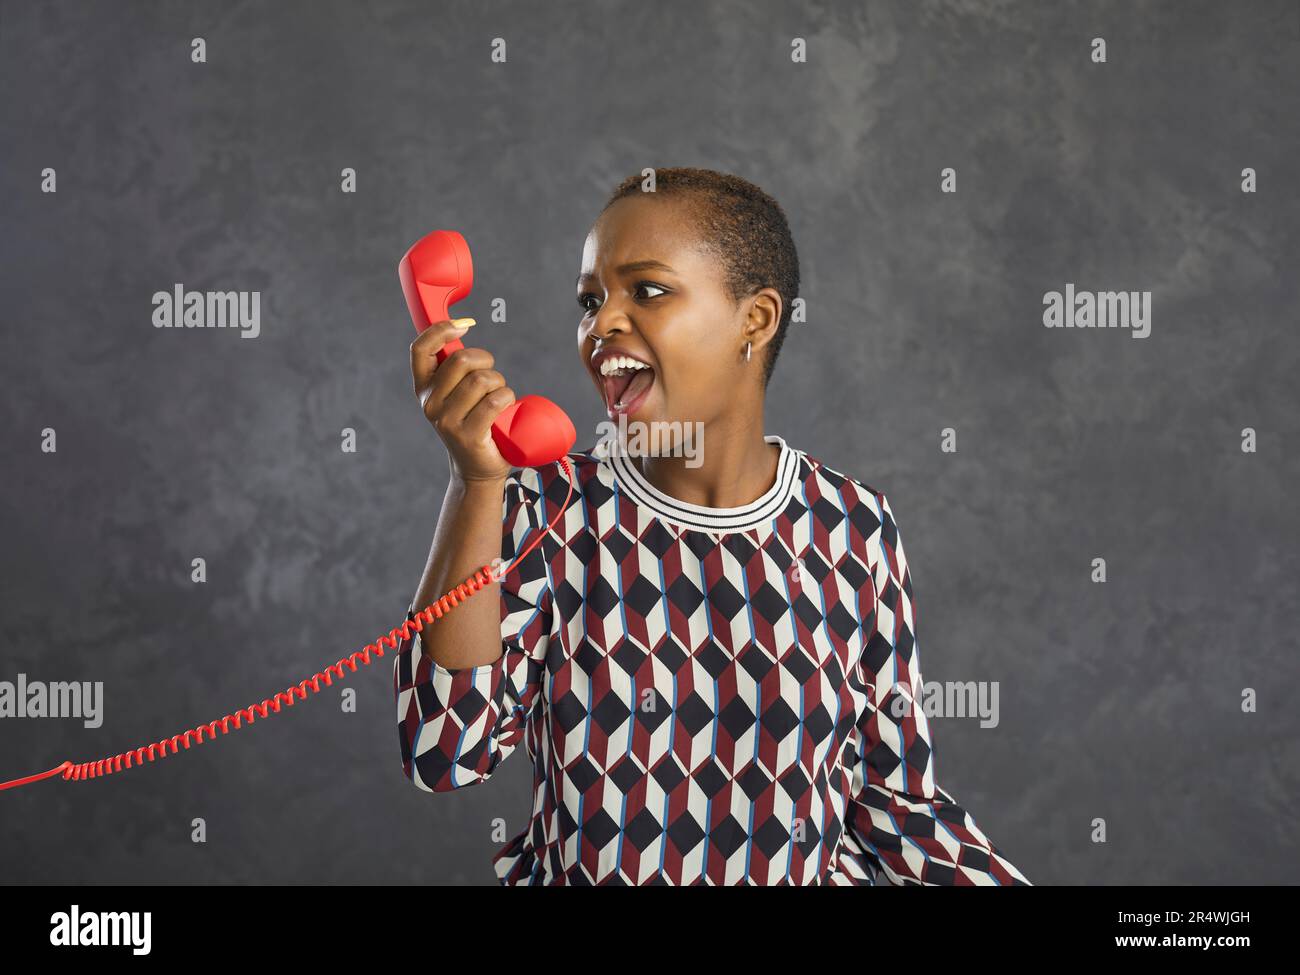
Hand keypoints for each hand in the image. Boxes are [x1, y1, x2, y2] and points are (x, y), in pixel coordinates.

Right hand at [410, 318, 515, 483]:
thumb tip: (461, 325)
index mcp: (423, 388)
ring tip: (499, 397)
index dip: (442, 330)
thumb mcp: (456, 394)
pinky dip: (508, 399)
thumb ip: (454, 369)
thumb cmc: (473, 422)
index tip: (465, 325)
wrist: (477, 468)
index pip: (420, 349)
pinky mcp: (468, 436)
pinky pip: (495, 401)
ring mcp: (446, 421)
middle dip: (486, 361)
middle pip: (462, 360)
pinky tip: (506, 409)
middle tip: (492, 377)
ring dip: (500, 383)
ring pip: (482, 380)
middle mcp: (429, 403)